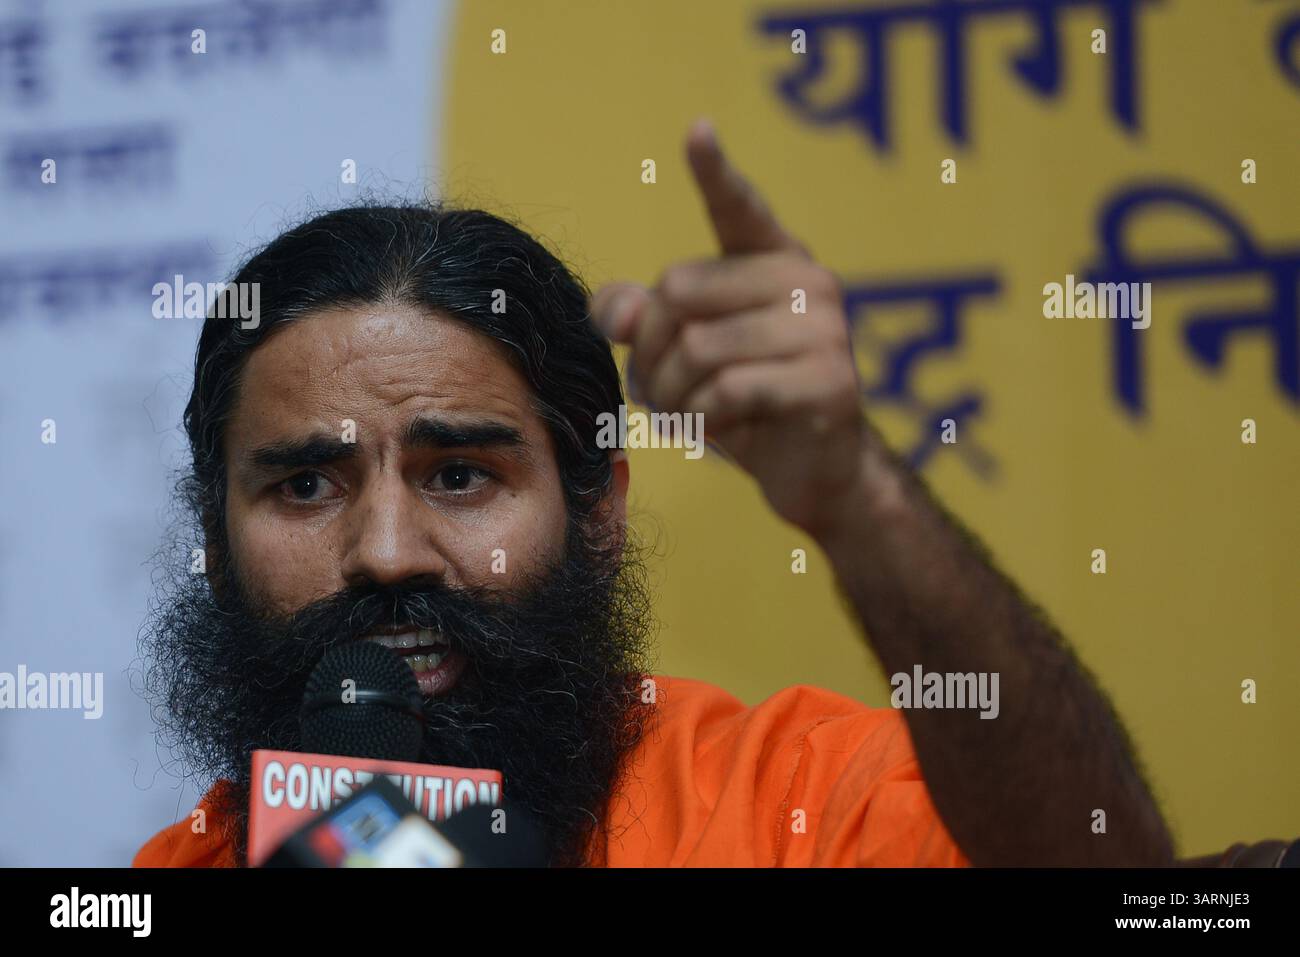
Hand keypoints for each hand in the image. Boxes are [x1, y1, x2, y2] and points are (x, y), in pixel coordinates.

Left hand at [591, 118, 865, 537]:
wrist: (814, 470)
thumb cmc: (744, 402)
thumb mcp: (684, 356)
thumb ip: (641, 319)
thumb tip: (613, 314)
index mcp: (771, 261)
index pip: (738, 209)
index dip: (714, 172)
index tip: (696, 130)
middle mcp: (805, 282)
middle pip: (677, 292)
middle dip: (650, 351)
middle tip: (659, 388)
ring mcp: (825, 329)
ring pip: (698, 348)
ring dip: (672, 394)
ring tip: (685, 413)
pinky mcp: (829, 380)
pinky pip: (729, 389)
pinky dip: (705, 419)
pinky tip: (723, 427)